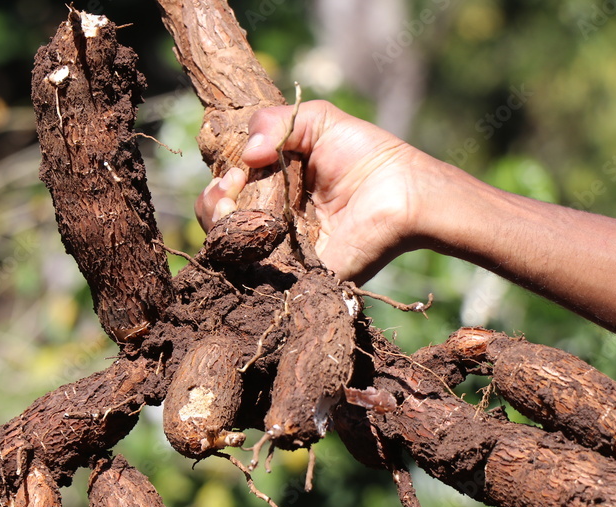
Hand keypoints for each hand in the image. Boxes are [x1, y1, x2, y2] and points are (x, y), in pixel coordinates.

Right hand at [195, 100, 428, 283]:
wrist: (403, 192)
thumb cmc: (367, 156)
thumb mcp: (318, 121)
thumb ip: (275, 122)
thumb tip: (246, 156)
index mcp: (274, 189)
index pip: (227, 193)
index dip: (219, 182)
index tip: (235, 169)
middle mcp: (272, 222)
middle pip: (219, 223)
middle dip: (211, 202)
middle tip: (233, 183)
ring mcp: (280, 251)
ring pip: (226, 250)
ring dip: (217, 221)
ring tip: (234, 202)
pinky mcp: (292, 276)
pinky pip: (251, 274)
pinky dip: (238, 249)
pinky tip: (249, 224)